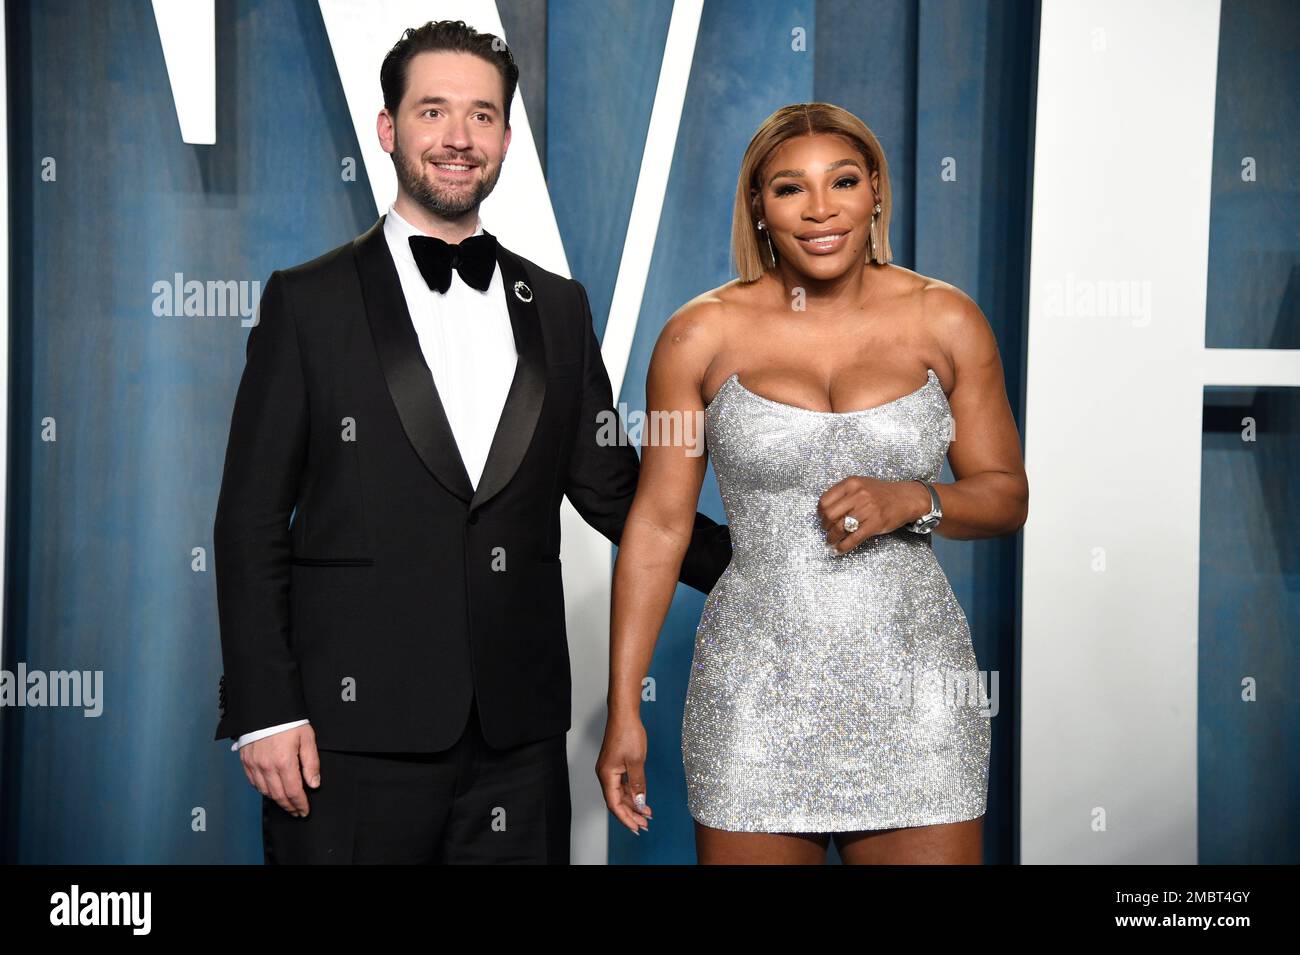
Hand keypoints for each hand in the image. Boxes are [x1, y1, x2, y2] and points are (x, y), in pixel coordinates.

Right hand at [240, 724, 320, 816]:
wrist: (265, 706)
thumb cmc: (288, 721)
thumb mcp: (307, 738)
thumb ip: (311, 763)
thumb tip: (313, 784)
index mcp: (284, 762)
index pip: (293, 791)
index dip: (300, 804)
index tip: (304, 810)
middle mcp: (267, 767)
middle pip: (279, 795)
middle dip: (289, 806)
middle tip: (297, 812)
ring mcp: (254, 765)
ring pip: (265, 791)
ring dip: (277, 800)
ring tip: (286, 803)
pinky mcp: (246, 761)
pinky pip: (253, 783)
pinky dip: (263, 790)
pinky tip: (270, 791)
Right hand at [595, 712, 652, 834]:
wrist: (624, 714)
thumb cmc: (627, 733)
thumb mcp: (636, 761)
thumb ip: (638, 784)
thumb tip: (640, 803)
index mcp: (607, 775)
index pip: (614, 804)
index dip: (626, 818)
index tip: (637, 828)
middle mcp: (605, 774)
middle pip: (616, 801)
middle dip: (631, 814)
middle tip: (645, 824)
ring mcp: (610, 769)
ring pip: (620, 793)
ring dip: (633, 804)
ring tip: (646, 814)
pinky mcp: (615, 764)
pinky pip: (622, 784)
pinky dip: (632, 792)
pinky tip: (641, 798)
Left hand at [818, 476, 929, 551]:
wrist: (905, 498)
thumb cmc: (881, 493)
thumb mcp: (861, 484)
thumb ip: (844, 493)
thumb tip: (824, 510)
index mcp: (851, 483)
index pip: (825, 500)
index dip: (820, 513)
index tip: (821, 518)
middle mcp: (858, 495)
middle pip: (830, 515)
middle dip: (824, 526)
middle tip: (826, 531)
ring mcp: (867, 510)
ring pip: (840, 528)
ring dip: (831, 538)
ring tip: (830, 541)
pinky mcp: (875, 524)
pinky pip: (854, 538)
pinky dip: (843, 547)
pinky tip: (839, 550)